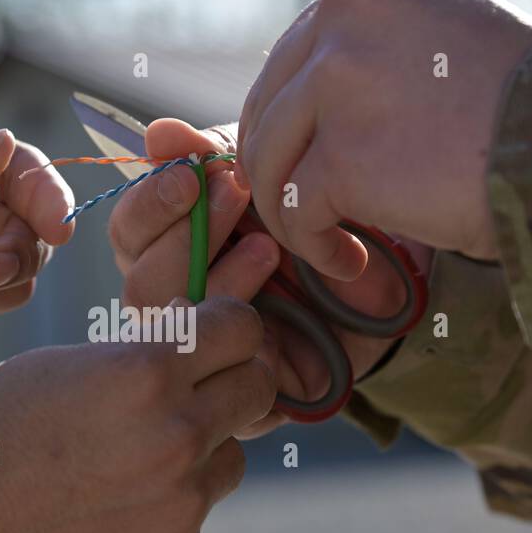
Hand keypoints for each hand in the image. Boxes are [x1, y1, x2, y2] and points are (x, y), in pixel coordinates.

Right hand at [0, 297, 274, 532]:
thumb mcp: (51, 373)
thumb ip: (132, 361)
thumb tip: (189, 354)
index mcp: (143, 372)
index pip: (243, 326)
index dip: (231, 325)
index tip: (214, 334)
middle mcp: (176, 436)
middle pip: (258, 388)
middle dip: (234, 379)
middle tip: (196, 389)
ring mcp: (181, 506)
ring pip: (228, 459)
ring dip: (198, 453)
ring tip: (126, 466)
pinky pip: (191, 521)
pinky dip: (162, 514)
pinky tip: (102, 520)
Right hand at [109, 118, 429, 437]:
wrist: (402, 269)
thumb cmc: (323, 216)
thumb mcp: (267, 172)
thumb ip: (211, 154)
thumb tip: (157, 133)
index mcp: (170, 250)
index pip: (129, 234)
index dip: (150, 204)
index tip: (189, 174)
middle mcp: (180, 305)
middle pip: (141, 287)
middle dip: (185, 239)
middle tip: (236, 195)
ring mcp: (210, 356)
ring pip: (175, 334)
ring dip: (218, 280)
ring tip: (270, 247)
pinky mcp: (249, 400)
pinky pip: (225, 379)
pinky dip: (247, 339)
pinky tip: (278, 305)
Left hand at [238, 0, 531, 274]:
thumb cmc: (531, 110)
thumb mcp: (451, 38)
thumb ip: (382, 49)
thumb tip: (311, 101)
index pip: (299, 51)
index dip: (298, 118)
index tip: (316, 161)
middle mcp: (348, 6)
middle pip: (272, 100)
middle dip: (279, 165)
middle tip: (306, 210)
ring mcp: (339, 77)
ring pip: (269, 154)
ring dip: (288, 209)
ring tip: (329, 241)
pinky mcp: (343, 152)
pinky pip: (291, 207)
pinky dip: (310, 243)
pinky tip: (347, 260)